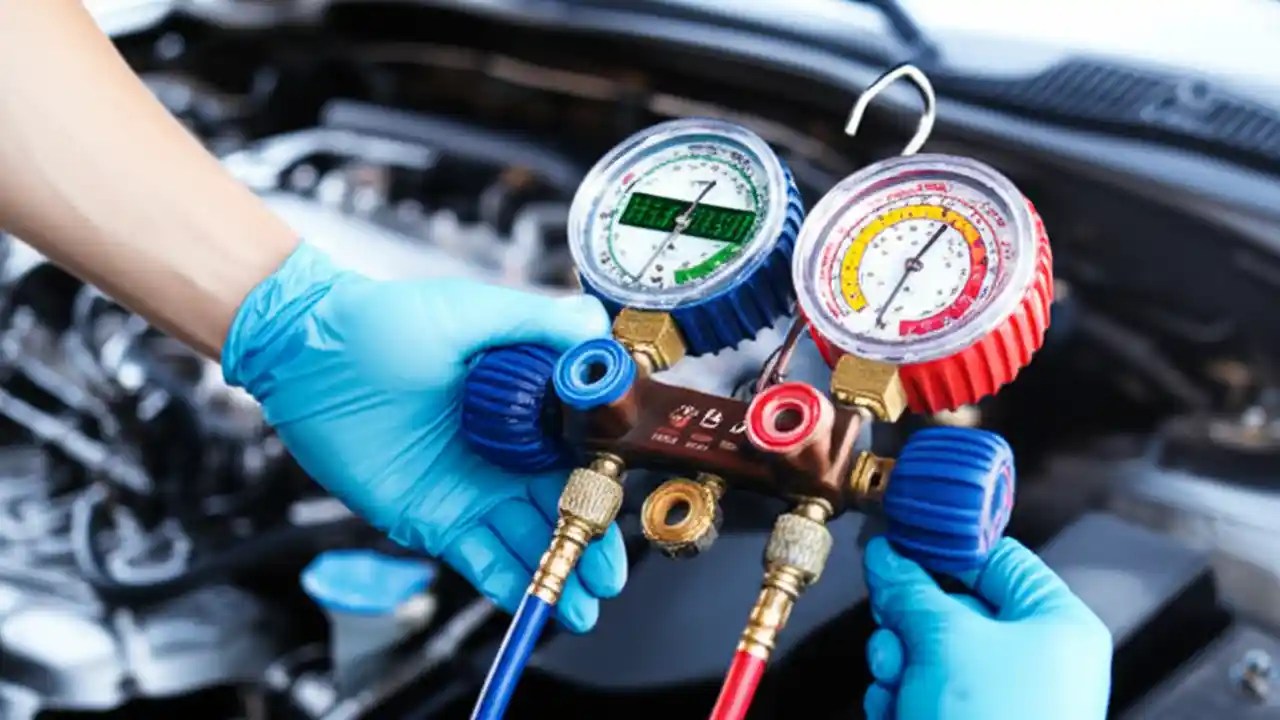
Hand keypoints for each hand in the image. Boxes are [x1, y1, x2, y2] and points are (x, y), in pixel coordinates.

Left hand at [221, 243, 625, 631]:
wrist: (308, 350)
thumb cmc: (385, 322)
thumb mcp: (470, 312)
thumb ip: (536, 323)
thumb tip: (595, 328)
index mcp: (528, 406)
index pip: (582, 456)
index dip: (605, 486)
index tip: (625, 513)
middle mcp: (508, 454)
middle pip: (563, 509)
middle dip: (591, 546)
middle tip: (610, 580)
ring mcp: (474, 490)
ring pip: (529, 542)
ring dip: (559, 574)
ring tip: (585, 607)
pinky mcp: (434, 518)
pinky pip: (481, 559)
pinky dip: (509, 583)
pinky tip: (535, 602)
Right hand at [862, 536, 1111, 719]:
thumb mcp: (945, 640)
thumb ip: (911, 589)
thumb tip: (886, 556)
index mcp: (1056, 624)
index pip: (994, 558)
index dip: (939, 550)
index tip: (891, 547)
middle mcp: (1038, 659)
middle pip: (954, 605)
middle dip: (908, 619)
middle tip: (889, 627)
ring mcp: (1005, 699)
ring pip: (932, 651)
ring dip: (897, 660)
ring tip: (891, 680)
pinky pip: (927, 692)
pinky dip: (901, 696)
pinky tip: (891, 709)